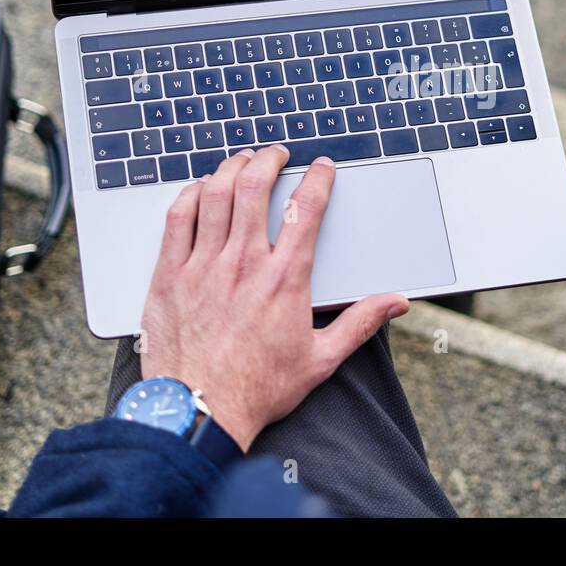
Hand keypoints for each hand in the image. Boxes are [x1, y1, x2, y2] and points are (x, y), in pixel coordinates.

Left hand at [139, 146, 410, 450]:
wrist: (199, 411)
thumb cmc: (257, 389)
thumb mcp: (321, 359)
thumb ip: (361, 323)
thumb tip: (395, 303)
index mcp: (284, 279)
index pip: (306, 209)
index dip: (317, 179)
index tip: (321, 167)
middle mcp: (243, 264)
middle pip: (254, 187)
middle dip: (268, 160)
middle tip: (275, 154)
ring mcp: (203, 266)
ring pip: (215, 195)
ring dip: (230, 169)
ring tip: (240, 161)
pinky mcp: (170, 276)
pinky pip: (177, 219)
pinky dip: (191, 195)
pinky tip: (200, 189)